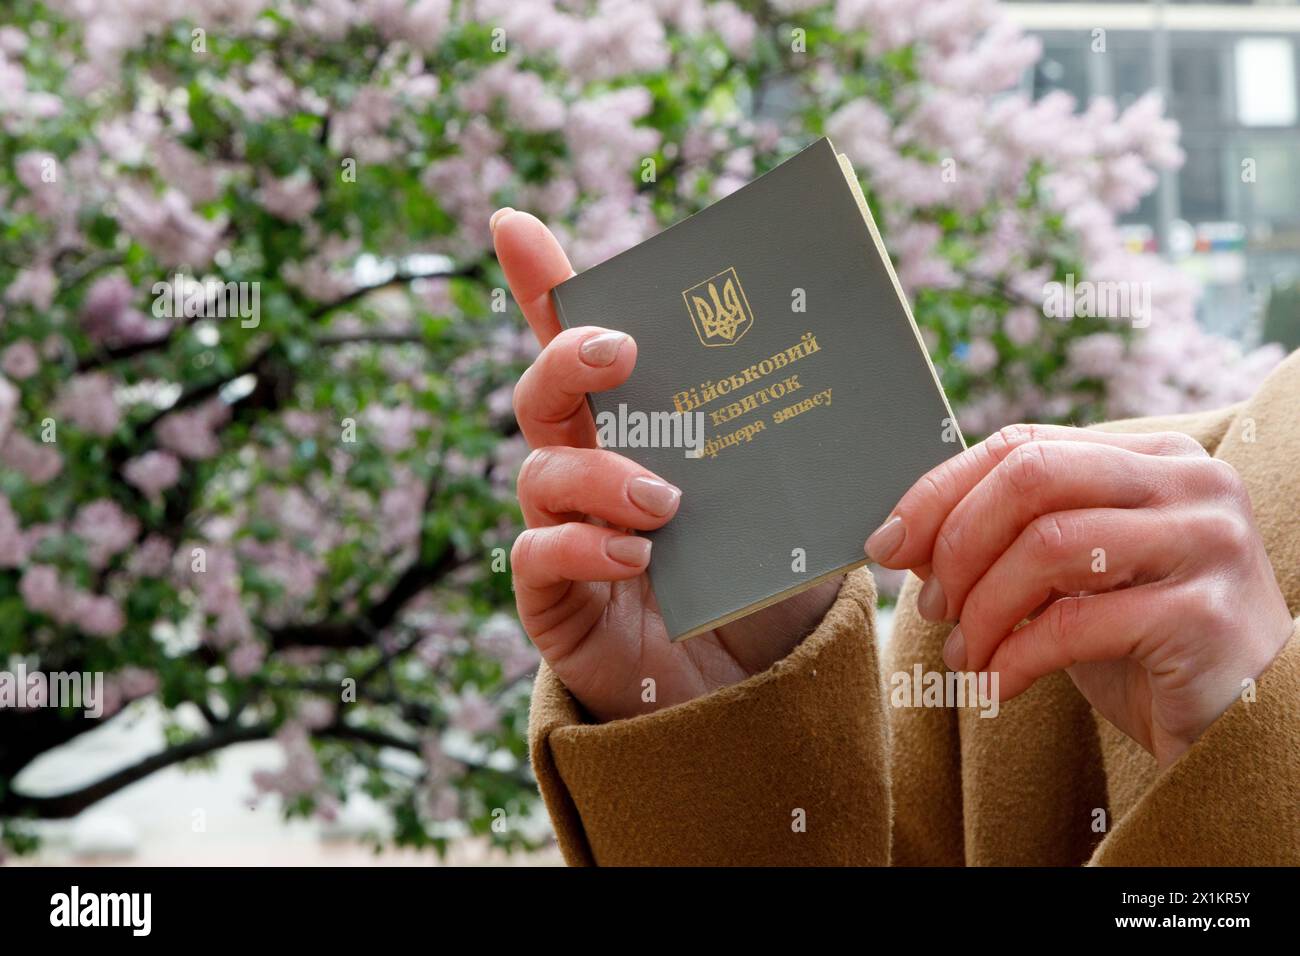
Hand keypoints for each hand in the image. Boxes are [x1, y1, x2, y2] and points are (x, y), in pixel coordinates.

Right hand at [493, 208, 839, 722]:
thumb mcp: (792, 496)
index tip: (513, 222)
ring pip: (540, 472)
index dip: (542, 283)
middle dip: (569, 359)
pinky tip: (636, 555)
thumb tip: (867, 364)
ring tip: (666, 501)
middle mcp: (587, 465)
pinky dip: (582, 545)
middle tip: (620, 353)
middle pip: (544, 391)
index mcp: (637, 426)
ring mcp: (562, 528)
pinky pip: (539, 556)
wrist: (747, 686)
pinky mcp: (554, 596)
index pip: (581, 343)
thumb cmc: (762, 575)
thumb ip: (807, 440)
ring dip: (600, 475)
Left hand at [867, 424, 1294, 767]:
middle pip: (1032, 477)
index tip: (888, 542)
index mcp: (1153, 457)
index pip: (1023, 445)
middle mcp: (1190, 483)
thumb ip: (1004, 543)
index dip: (941, 491)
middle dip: (958, 544)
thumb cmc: (1142, 645)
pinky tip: (995, 684)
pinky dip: (1014, 656)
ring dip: (982, 609)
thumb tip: (904, 537)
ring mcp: (1207, 542)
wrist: (1238, 724)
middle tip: (930, 606)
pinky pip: (1074, 622)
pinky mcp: (1205, 613)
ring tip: (962, 655)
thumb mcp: (1067, 581)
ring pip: (1048, 545)